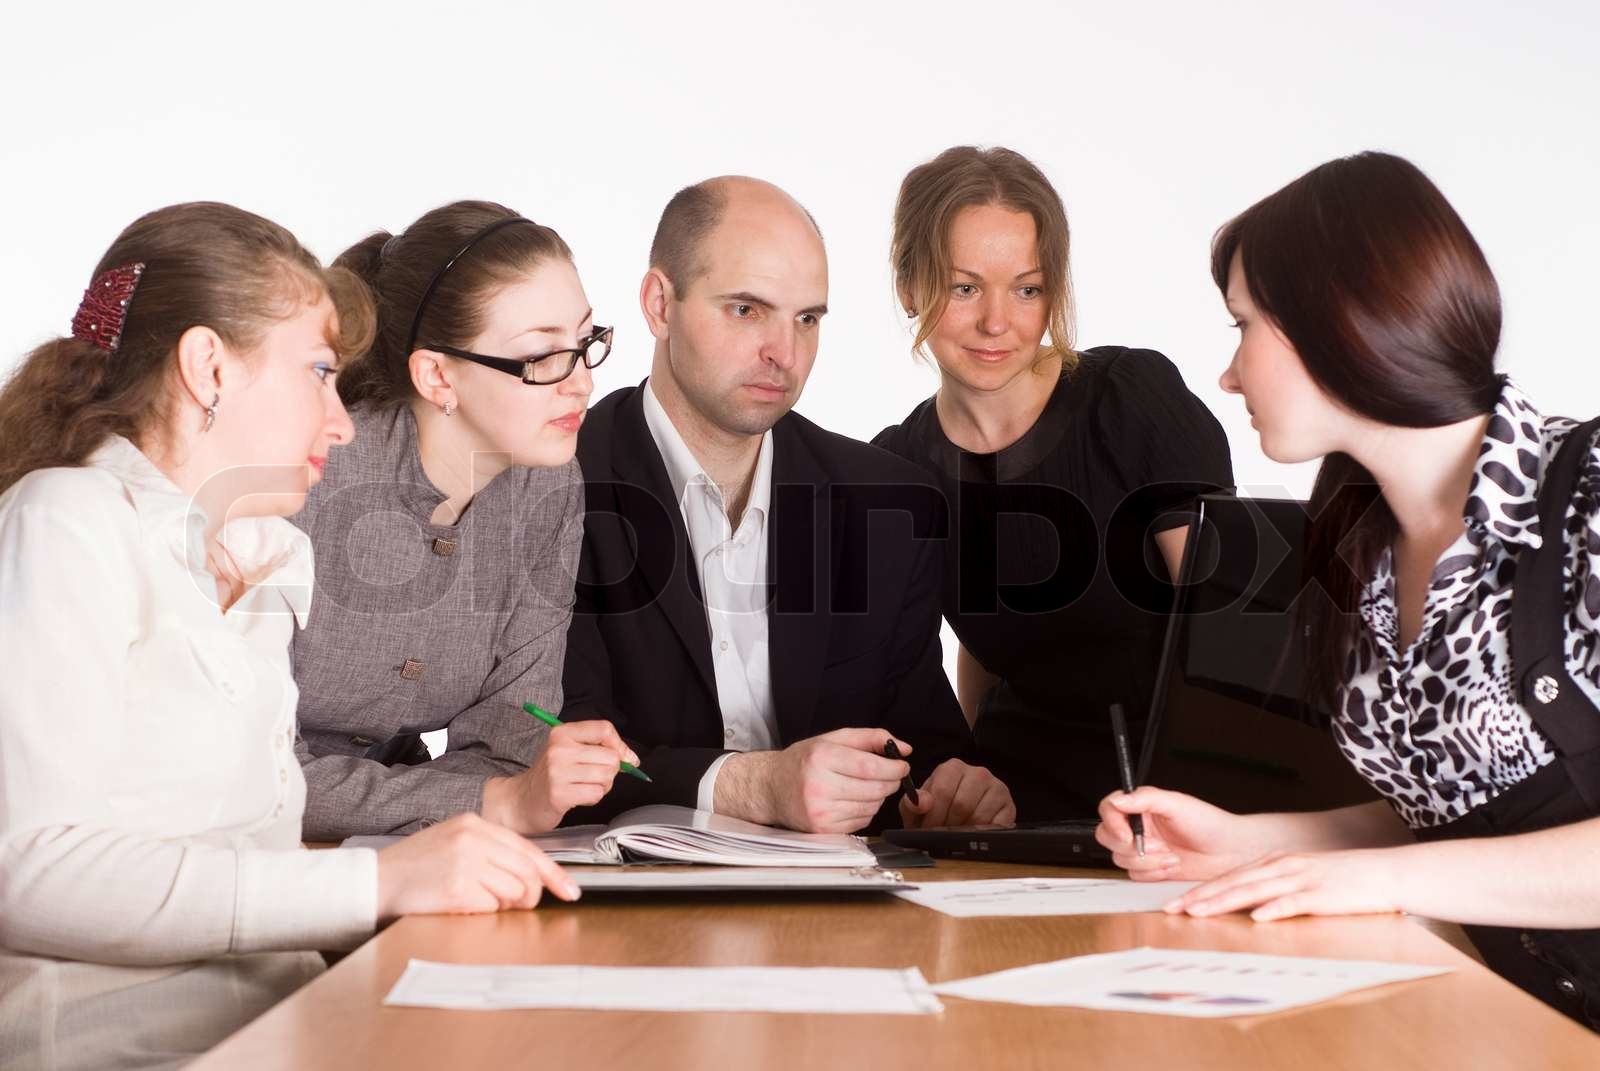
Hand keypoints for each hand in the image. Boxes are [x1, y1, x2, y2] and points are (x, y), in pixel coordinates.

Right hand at [375, 813, 579, 920]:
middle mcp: (473, 838)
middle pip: (528, 873)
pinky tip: (460, 904)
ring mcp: (466, 862)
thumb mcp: (455, 842)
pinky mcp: (457, 888)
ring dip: (503, 905)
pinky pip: (491, 907)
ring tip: (476, 899)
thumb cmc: (415, 866)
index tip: (570, 891)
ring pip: (514, 892)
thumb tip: (531, 878)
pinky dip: (482, 912)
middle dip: (530, 895)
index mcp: (475, 824)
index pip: (529, 849)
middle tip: (518, 904)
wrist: (374, 881)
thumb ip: (492, 852)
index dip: (554, 874)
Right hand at [482, 720, 637, 833]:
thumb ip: (598, 749)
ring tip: (584, 786)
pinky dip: (593, 798)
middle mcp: (559, 749)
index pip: (604, 729)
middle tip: (594, 777)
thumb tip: (630, 759)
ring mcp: (558, 772)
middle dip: (611, 771)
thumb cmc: (551, 776)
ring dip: (602, 786)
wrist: (521, 800)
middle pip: (610, 757)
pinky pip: (596, 794)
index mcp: (562, 733)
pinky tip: (578, 796)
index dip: (620, 745)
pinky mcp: (559, 794)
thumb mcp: (569, 751)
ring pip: (606, 776)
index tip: (626, 758)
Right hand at [719, 728, 910, 833]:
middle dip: (890, 782)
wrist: (770, 788)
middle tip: (889, 775)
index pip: (870, 766)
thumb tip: (905, 748)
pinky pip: (862, 821)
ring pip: (872, 807)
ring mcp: (820, 811)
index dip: (894, 768)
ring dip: (877, 796)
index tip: (902, 765)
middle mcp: (819, 786)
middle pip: (875, 789)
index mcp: (821, 757)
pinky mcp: (823, 829)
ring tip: (864, 786)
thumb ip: (870, 738)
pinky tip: (852, 800)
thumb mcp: (832, 739)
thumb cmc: (803, 761)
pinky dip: (865, 810)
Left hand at [898, 759, 1014, 827]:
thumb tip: (921, 802)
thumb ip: (914, 803)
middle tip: (942, 835)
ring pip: (979, 816)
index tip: (928, 829)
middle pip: (961, 805)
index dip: (933, 816)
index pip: (943, 791)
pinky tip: (974, 833)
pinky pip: (996, 824)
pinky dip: (983, 834)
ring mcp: (996, 788)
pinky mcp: (1009, 805)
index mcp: (953, 768)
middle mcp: (978, 773)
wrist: (962, 814)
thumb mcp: (920, 806)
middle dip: (948, 825)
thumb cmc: (940, 807)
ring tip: (956, 834)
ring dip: (965, 831)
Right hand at [1094, 786, 1264, 880]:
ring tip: (1170, 856)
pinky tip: (1172, 866)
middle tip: (1155, 846)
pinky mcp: (1150, 869)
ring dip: (1146, 861)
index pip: (1110, 809)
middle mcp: (1139, 827)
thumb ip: (1146, 798)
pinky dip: (1152, 873)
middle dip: (1130, 846)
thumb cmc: (1210, 824)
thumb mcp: (1178, 804)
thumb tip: (1120, 800)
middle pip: (1108, 837)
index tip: (1127, 834)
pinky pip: (1135, 875)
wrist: (1231, 853)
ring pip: (1121, 859)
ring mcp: (1143, 849)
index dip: (1112, 822)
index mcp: (1142, 807)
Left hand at [1163, 848, 1408, 921]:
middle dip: (1200, 896)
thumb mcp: (1300, 878)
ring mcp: (1301, 879)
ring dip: (1224, 901)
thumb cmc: (1342, 881)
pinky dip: (1274, 909)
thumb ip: (1273, 888)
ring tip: (1199, 912)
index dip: (1200, 890)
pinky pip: (1293, 902)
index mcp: (1275, 863)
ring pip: (1254, 890)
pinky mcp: (1321, 894)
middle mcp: (1282, 867)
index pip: (1229, 878)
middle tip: (1173, 909)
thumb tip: (1247, 907)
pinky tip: (1257, 918)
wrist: (1382, 873)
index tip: (1174, 903)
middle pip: (1233, 882)